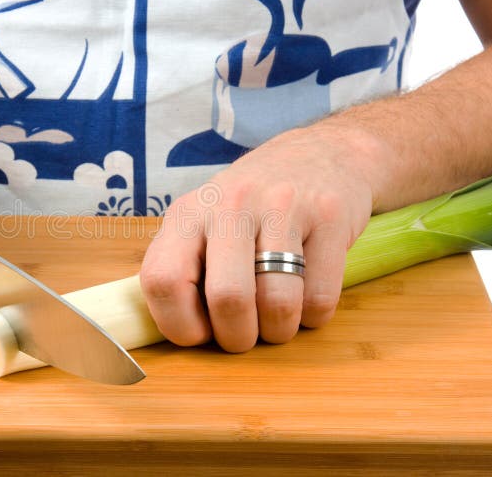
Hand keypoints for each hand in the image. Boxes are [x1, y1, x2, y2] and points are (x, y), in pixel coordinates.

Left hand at [140, 125, 376, 351]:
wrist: (323, 153)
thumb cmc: (252, 206)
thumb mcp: (203, 222)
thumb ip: (183, 267)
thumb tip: (178, 331)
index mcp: (187, 213)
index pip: (162, 281)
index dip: (180, 324)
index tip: (201, 331)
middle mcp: (230, 204)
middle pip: (228, 299)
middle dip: (238, 337)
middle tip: (245, 332)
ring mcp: (282, 206)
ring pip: (278, 305)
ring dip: (279, 329)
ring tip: (277, 314)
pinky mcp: (329, 216)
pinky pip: (320, 297)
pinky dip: (313, 314)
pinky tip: (307, 292)